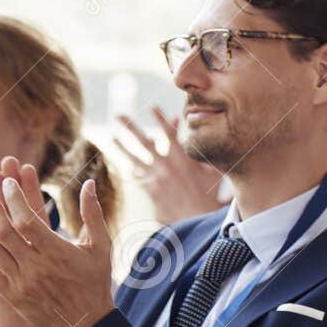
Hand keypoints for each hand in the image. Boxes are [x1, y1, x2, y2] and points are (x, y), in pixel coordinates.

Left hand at [0, 156, 114, 326]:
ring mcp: (21, 283)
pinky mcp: (12, 296)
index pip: (26, 219)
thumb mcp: (101, 247)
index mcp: (58, 253)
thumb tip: (88, 183)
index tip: (7, 182)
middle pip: (2, 229)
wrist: (88, 324)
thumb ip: (92, 214)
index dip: (13, 197)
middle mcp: (37, 268)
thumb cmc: (95, 282)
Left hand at [115, 108, 223, 225]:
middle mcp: (167, 166)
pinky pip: (139, 178)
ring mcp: (157, 179)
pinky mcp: (151, 191)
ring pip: (135, 159)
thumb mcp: (213, 175)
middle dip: (130, 127)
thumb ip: (207, 160)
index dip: (160, 118)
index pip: (169, 133)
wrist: (198, 220)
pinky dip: (134, 172)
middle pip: (145, 142)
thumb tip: (209, 148)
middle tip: (118, 116)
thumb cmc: (209, 200)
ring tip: (113, 137)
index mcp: (182, 159)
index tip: (150, 106)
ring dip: (123, 147)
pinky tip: (127, 167)